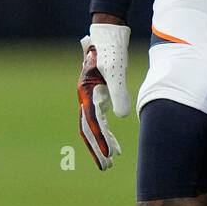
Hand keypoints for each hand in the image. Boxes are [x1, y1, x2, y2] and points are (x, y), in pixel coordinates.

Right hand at [77, 23, 130, 169]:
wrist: (105, 38)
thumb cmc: (110, 52)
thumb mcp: (116, 71)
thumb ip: (118, 92)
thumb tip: (122, 118)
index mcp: (86, 93)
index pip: (92, 123)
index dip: (100, 140)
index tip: (109, 155)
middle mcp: (85, 99)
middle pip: (88, 130)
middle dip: (97, 149)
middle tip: (106, 167)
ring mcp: (90, 99)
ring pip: (93, 128)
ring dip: (101, 144)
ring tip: (110, 162)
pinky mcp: (97, 98)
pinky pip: (99, 122)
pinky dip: (106, 134)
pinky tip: (115, 146)